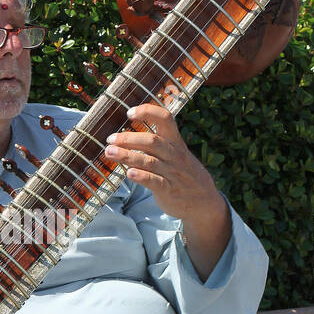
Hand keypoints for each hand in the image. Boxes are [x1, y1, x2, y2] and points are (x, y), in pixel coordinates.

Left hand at [104, 101, 231, 278]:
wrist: (204, 201)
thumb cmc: (183, 173)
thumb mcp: (176, 153)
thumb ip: (157, 144)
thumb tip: (127, 136)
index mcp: (176, 141)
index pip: (165, 118)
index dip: (148, 112)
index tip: (129, 113)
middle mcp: (174, 155)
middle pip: (152, 141)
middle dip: (129, 138)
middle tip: (110, 139)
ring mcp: (172, 172)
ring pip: (149, 161)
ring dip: (127, 156)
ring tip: (109, 152)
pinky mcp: (169, 190)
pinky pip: (154, 181)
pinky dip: (141, 176)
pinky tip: (128, 173)